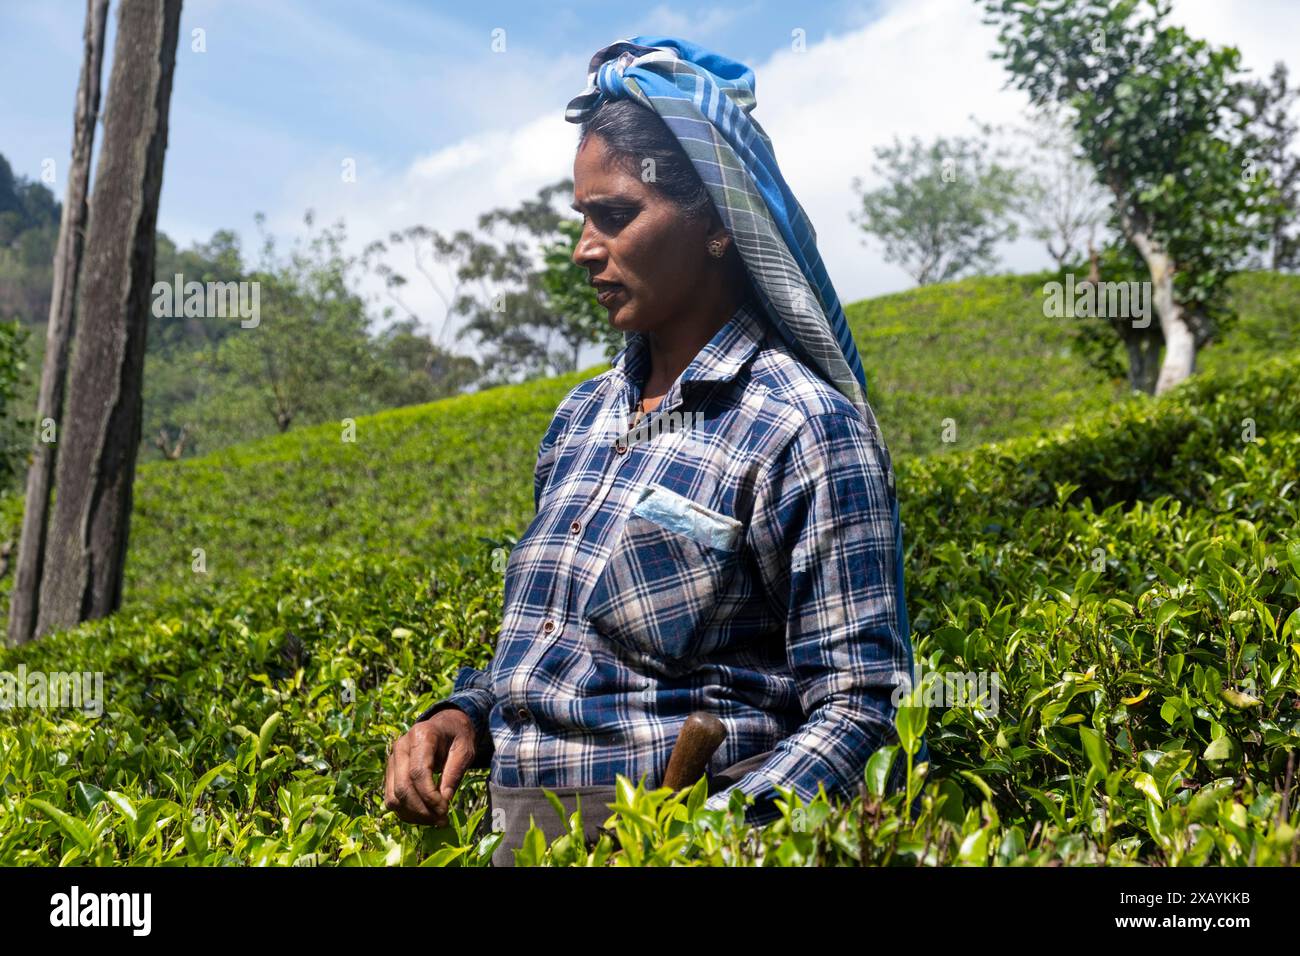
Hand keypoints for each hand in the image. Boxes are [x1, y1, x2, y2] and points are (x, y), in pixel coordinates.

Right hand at [384, 707, 477, 825]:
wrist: (445, 725)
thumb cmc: (457, 737)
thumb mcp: (465, 750)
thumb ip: (454, 773)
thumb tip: (444, 800)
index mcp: (421, 736)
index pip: (417, 773)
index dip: (429, 796)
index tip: (445, 809)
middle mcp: (401, 746)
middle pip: (403, 787)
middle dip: (422, 810)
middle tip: (441, 820)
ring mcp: (392, 759)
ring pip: (393, 797)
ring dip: (413, 815)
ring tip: (435, 820)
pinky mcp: (390, 772)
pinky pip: (391, 798)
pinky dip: (406, 812)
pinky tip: (424, 815)